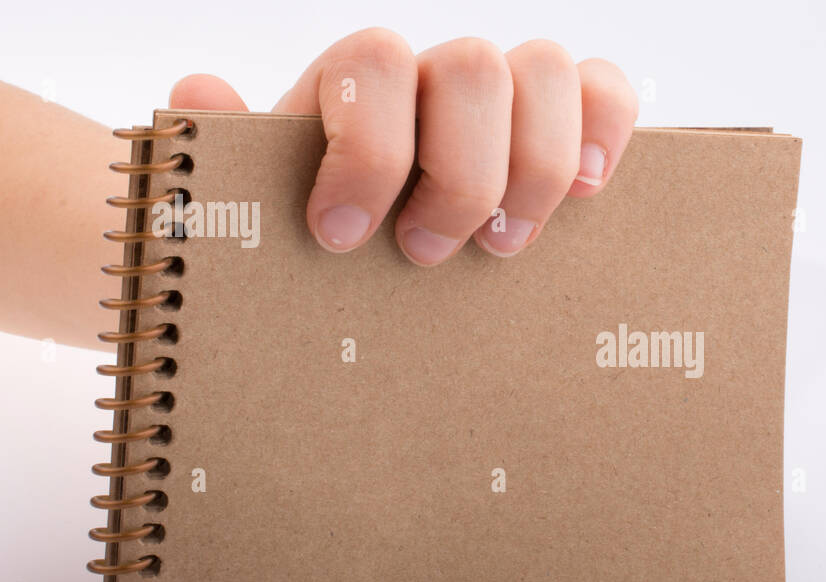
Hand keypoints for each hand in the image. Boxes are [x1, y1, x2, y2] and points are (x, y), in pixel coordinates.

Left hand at [170, 28, 637, 264]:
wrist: (372, 254)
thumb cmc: (328, 235)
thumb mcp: (268, 210)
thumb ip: (232, 158)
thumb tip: (200, 91)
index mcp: (362, 85)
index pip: (377, 62)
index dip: (368, 150)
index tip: (344, 236)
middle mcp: (437, 75)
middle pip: (475, 67)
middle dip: (461, 176)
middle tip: (428, 256)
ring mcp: (506, 95)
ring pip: (548, 70)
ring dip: (535, 169)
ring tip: (503, 248)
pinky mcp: (568, 124)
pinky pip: (606, 91)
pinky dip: (603, 135)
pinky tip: (583, 196)